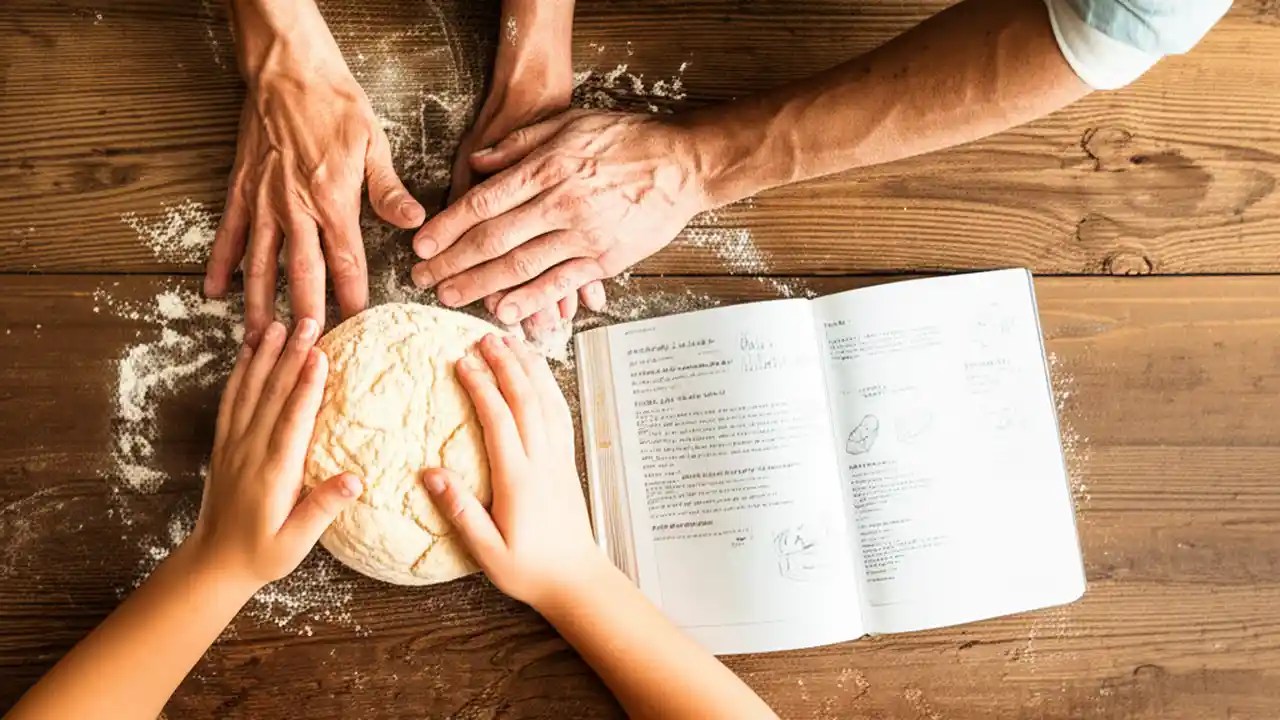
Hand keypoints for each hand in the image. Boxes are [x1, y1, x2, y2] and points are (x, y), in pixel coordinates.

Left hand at [185, 318, 360, 586]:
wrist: (213, 564)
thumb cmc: (261, 555)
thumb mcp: (295, 542)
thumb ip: (322, 508)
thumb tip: (355, 480)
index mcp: (273, 472)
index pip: (292, 419)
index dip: (307, 385)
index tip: (320, 354)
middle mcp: (250, 451)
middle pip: (272, 394)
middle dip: (291, 355)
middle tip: (308, 321)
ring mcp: (234, 445)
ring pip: (250, 391)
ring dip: (265, 355)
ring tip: (279, 324)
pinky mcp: (225, 445)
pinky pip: (232, 400)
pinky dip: (241, 372)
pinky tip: (249, 351)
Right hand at [205, 12, 424, 345]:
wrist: (286, 71)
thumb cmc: (334, 103)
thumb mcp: (373, 143)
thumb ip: (387, 190)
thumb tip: (413, 223)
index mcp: (332, 201)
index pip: (345, 262)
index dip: (351, 297)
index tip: (355, 327)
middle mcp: (295, 209)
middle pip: (301, 275)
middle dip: (304, 317)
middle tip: (303, 352)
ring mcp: (263, 203)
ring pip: (260, 265)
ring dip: (259, 306)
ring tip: (259, 341)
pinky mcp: (241, 191)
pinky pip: (228, 236)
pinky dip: (220, 266)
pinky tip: (213, 294)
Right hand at [422, 333, 601, 607]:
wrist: (577, 579)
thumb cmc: (529, 570)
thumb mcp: (487, 551)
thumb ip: (461, 512)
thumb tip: (431, 474)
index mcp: (519, 480)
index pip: (498, 421)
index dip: (480, 387)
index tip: (461, 360)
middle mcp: (542, 462)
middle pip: (525, 401)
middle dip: (505, 365)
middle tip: (484, 336)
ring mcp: (559, 460)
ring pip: (547, 402)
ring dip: (529, 369)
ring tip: (512, 342)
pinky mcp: (567, 463)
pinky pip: (560, 416)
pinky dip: (549, 389)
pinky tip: (539, 375)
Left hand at [447, 23, 606, 331]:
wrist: (684, 163)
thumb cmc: (629, 138)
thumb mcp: (569, 123)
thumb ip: (520, 143)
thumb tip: (479, 162)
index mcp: (546, 169)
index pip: (483, 203)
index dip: (447, 227)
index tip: (421, 246)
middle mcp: (560, 204)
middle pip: (492, 239)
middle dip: (452, 262)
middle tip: (421, 280)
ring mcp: (583, 235)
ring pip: (519, 266)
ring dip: (479, 286)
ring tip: (448, 298)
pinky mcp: (605, 259)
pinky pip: (560, 284)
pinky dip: (530, 300)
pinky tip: (503, 312)